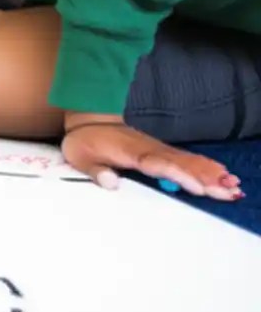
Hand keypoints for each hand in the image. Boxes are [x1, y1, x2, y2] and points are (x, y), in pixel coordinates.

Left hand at [62, 113, 243, 200]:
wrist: (90, 119)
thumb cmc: (85, 141)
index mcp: (130, 152)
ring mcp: (156, 148)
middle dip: (204, 178)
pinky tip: (220, 173)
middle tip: (227, 191)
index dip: (178, 175)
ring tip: (231, 185)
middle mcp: (149, 149)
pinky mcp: (160, 150)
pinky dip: (203, 165)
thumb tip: (111, 182)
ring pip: (186, 160)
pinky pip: (184, 158)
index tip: (198, 186)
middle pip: (180, 164)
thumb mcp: (79, 156)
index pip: (158, 164)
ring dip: (209, 172)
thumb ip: (95, 170)